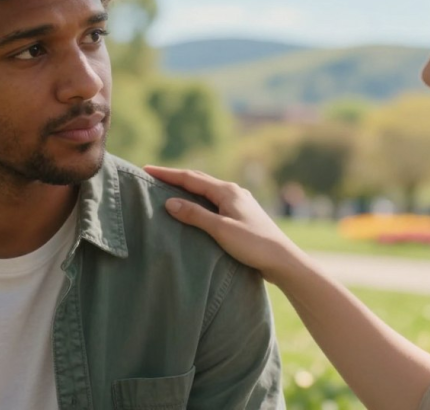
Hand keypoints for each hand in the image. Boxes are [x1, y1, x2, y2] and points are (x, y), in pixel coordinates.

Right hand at [143, 165, 301, 282]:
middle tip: (152, 176)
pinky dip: (198, 200)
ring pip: (207, 190)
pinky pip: (214, 201)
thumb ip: (195, 215)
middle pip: (198, 180)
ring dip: (187, 188)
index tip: (146, 169)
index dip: (167, 174)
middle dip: (175, 177)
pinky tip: (194, 207)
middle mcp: (233, 191)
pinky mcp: (242, 214)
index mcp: (227, 191)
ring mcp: (239, 202)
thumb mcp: (220, 229)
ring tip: (168, 189)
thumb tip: (169, 202)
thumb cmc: (253, 244)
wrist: (283, 259)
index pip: (190, 178)